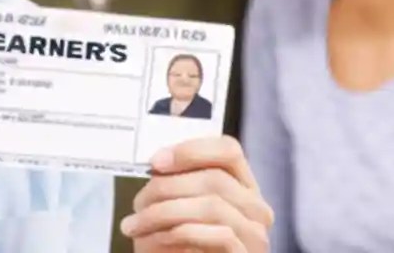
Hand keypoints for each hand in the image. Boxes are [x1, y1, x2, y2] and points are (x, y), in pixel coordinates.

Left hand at [122, 136, 272, 252]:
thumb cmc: (180, 243)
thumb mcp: (180, 206)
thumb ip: (178, 182)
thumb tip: (158, 164)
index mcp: (242, 186)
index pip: (228, 150)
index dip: (190, 151)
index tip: (155, 162)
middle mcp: (256, 207)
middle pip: (215, 179)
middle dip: (167, 187)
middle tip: (138, 202)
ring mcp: (255, 234)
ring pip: (212, 207)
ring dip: (164, 213)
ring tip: (137, 225)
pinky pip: (219, 236)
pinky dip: (181, 234)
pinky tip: (159, 238)